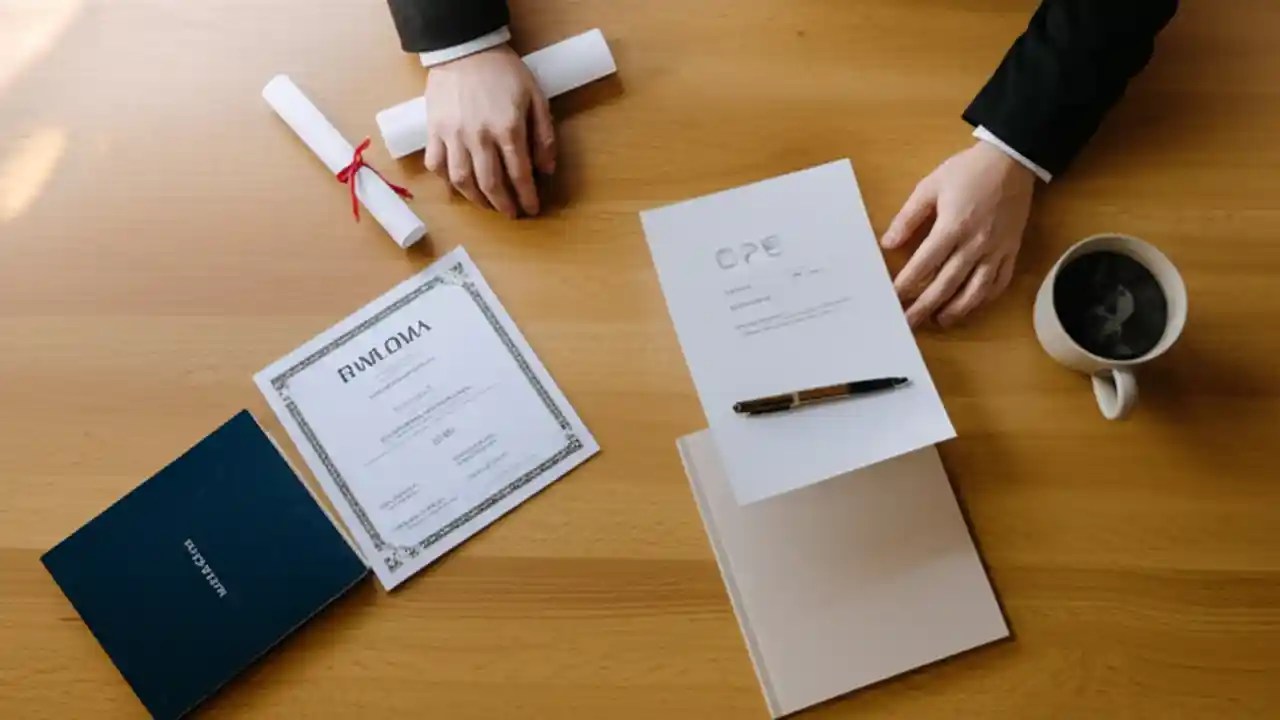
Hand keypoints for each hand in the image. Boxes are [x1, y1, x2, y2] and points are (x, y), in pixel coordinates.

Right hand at [424, 45, 555, 217]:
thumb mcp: (536, 97)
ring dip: (477, 200)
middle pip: (491, 184)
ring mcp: (453, 135)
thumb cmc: (504, 71)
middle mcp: (479, 137)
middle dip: (504, 204)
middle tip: (511, 213)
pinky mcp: (434, 130)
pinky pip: (436, 164)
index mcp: (508, 129)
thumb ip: (544, 135)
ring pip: (462, 181)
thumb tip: (546, 170)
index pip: (520, 174)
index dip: (527, 196)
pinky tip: (458, 185)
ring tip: (487, 205)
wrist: (465, 48)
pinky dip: (446, 180)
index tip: (532, 209)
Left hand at [880, 141, 1035, 327]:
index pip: (924, 265)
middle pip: (946, 284)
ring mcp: (996, 250)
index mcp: (952, 226)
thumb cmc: (967, 171)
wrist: (1011, 161)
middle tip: (908, 324)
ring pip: (975, 290)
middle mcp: (975, 243)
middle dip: (925, 307)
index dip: (906, 285)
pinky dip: (984, 298)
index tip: (893, 299)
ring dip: (956, 310)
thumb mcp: (930, 186)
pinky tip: (971, 305)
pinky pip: (999, 282)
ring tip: (939, 321)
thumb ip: (908, 217)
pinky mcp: (1011, 251)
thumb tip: (888, 243)